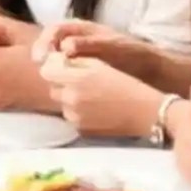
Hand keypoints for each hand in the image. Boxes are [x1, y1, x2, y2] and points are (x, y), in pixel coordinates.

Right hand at [31, 18, 158, 81]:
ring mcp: (75, 57)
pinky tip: (60, 88)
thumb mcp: (111, 45)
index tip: (41, 56)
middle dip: (44, 56)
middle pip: (49, 45)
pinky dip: (59, 80)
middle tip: (42, 67)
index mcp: (79, 30)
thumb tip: (65, 47)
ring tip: (50, 79)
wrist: (147, 69)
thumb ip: (88, 44)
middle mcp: (74, 41)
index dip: (44, 42)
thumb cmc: (131, 53)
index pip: (53, 31)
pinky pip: (63, 75)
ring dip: (50, 70)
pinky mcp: (78, 73)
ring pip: (54, 62)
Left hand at [39, 52, 161, 135]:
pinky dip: (78, 111)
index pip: (46, 71)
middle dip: (62, 83)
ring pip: (62, 103)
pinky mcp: (80, 129)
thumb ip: (73, 61)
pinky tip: (96, 109)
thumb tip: (54, 61)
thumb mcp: (99, 65)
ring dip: (70, 98)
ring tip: (92, 96)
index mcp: (75, 79)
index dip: (54, 67)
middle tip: (82, 82)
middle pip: (52, 88)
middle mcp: (70, 98)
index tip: (63, 66)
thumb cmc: (126, 84)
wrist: (144, 112)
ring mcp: (74, 116)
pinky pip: (71, 116)